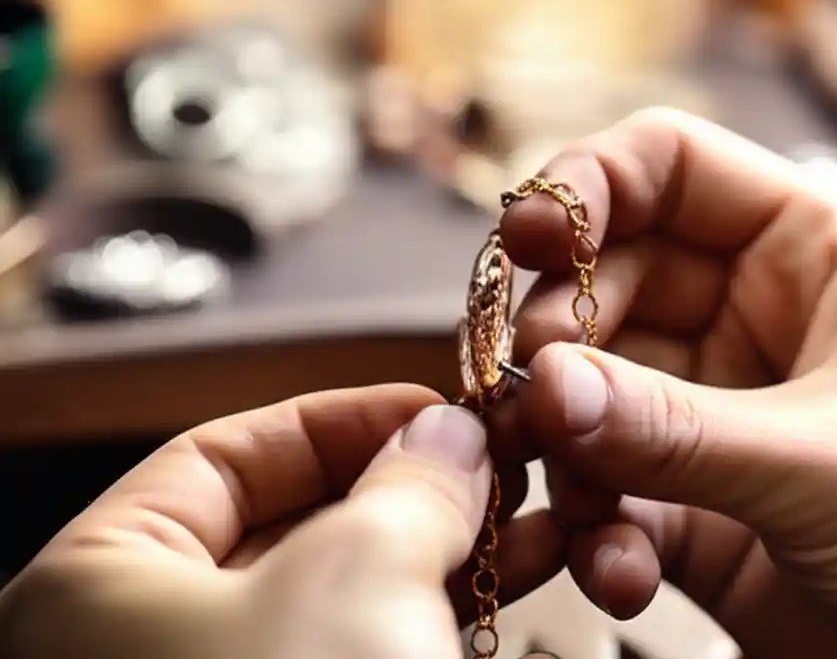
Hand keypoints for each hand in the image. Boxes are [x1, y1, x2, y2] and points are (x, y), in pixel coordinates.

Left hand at [0, 385, 563, 658]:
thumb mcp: (356, 575)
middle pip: (291, 524)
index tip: (434, 409)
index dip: (341, 419)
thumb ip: (408, 486)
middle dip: (407, 488)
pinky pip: (368, 657)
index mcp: (101, 587)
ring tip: (529, 521)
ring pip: (343, 600)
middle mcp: (148, 649)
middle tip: (494, 464)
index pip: (222, 456)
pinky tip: (510, 590)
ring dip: (440, 553)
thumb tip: (446, 437)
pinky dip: (436, 621)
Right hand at [492, 108, 836, 657]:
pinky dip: (597, 531)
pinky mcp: (699, 508)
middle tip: (527, 389)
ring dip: (566, 446)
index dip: (591, 185)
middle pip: (610, 282)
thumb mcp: (831, 464)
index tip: (527, 237)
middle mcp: (759, 322)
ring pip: (593, 394)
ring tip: (581, 502)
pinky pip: (610, 495)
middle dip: (560, 335)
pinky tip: (623, 574)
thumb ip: (677, 427)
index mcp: (815, 258)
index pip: (676, 168)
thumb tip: (543, 384)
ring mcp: (722, 415)